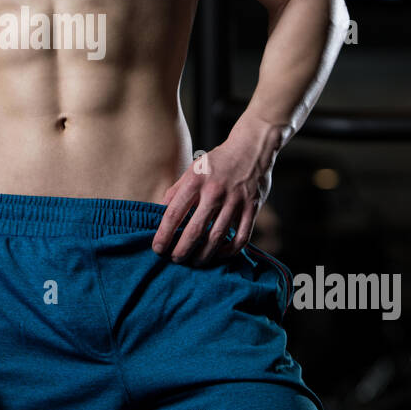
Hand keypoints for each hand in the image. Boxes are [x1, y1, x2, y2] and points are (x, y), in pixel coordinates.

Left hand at [151, 136, 273, 264]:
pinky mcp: (252, 207)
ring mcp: (235, 200)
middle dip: (182, 250)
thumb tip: (161, 212)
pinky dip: (229, 250)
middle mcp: (215, 191)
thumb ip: (177, 190)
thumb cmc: (218, 161)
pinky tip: (219, 254)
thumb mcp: (193, 169)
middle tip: (175, 260)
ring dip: (204, 255)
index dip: (164, 234)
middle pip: (195, 230)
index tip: (158, 248)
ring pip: (217, 237)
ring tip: (195, 262)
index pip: (174, 213)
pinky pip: (241, 237)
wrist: (252, 147)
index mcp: (195, 180)